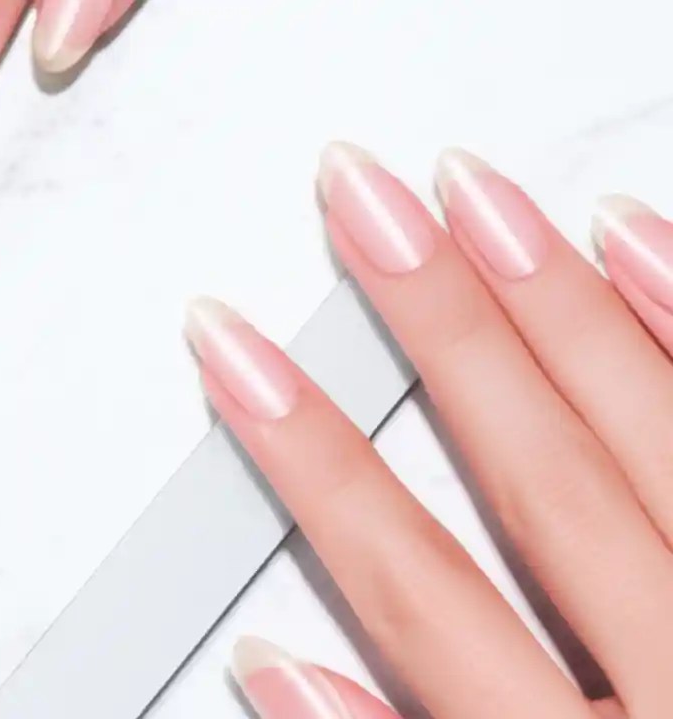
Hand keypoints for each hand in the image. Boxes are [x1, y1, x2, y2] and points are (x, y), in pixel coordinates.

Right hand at [187, 143, 672, 717]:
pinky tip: (641, 243)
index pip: (414, 585)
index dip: (311, 461)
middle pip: (543, 479)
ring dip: (567, 310)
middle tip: (364, 203)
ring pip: (666, 439)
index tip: (239, 356)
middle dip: (439, 328)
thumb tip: (274, 670)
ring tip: (482, 200)